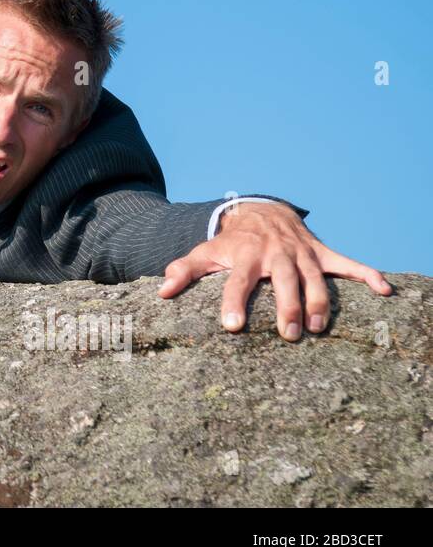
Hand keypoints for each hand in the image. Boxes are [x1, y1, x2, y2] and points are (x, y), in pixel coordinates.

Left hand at [157, 201, 390, 340]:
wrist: (261, 211)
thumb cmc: (230, 242)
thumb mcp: (205, 252)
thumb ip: (184, 271)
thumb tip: (161, 292)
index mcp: (246, 256)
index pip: (238, 282)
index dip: (234, 303)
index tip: (233, 327)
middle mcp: (276, 255)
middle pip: (284, 282)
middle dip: (288, 307)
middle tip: (289, 335)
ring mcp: (301, 253)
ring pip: (315, 278)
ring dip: (321, 302)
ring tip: (319, 329)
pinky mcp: (321, 253)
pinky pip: (348, 263)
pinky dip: (367, 275)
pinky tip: (385, 291)